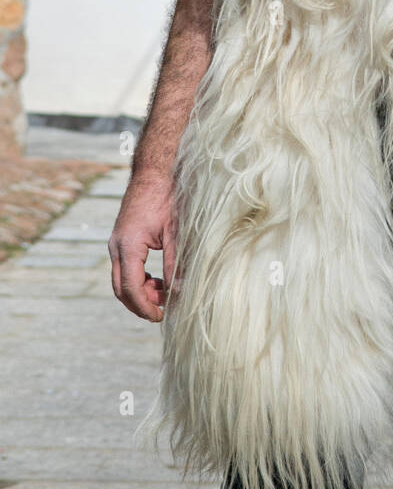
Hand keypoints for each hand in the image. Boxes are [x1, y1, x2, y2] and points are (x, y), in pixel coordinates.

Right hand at [107, 174, 175, 322]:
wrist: (155, 172)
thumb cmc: (167, 197)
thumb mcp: (175, 232)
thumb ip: (175, 263)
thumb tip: (180, 291)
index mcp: (128, 245)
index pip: (130, 288)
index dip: (144, 306)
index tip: (160, 316)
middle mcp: (117, 246)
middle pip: (120, 288)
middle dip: (139, 303)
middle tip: (162, 312)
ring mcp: (117, 243)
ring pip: (122, 279)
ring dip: (140, 291)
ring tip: (164, 293)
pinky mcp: (122, 240)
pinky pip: (126, 268)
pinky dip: (139, 279)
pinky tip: (158, 279)